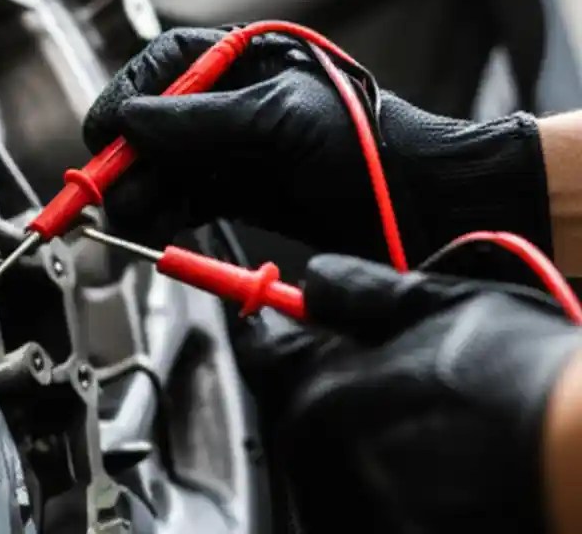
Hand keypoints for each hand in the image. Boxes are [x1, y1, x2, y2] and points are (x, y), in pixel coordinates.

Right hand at [83, 27, 551, 262]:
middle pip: (152, 124)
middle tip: (102, 194)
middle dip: (125, 160)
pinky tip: (152, 227)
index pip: (163, 67)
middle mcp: (229, 101)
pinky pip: (182, 200)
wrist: (418, 201)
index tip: (101, 135)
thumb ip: (200, 120)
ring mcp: (231, 148)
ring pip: (162, 167)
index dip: (125, 99)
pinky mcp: (236, 190)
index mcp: (241, 61)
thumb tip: (131, 120)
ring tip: (127, 219)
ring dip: (138, 193)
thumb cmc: (367, 141)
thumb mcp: (279, 119)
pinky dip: (162, 215)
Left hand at [236, 255, 580, 532]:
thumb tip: (317, 278)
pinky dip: (384, 497)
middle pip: (295, 416)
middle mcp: (320, 459)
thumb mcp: (439, 305)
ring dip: (357, 453)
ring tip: (433, 443)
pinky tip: (438, 485)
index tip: (288, 327)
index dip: (276, 333)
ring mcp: (349, 511)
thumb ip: (360, 291)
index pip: (262, 353)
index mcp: (319, 390)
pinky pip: (359, 512)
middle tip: (395, 390)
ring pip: (327, 471)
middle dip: (328, 396)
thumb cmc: (526, 382)